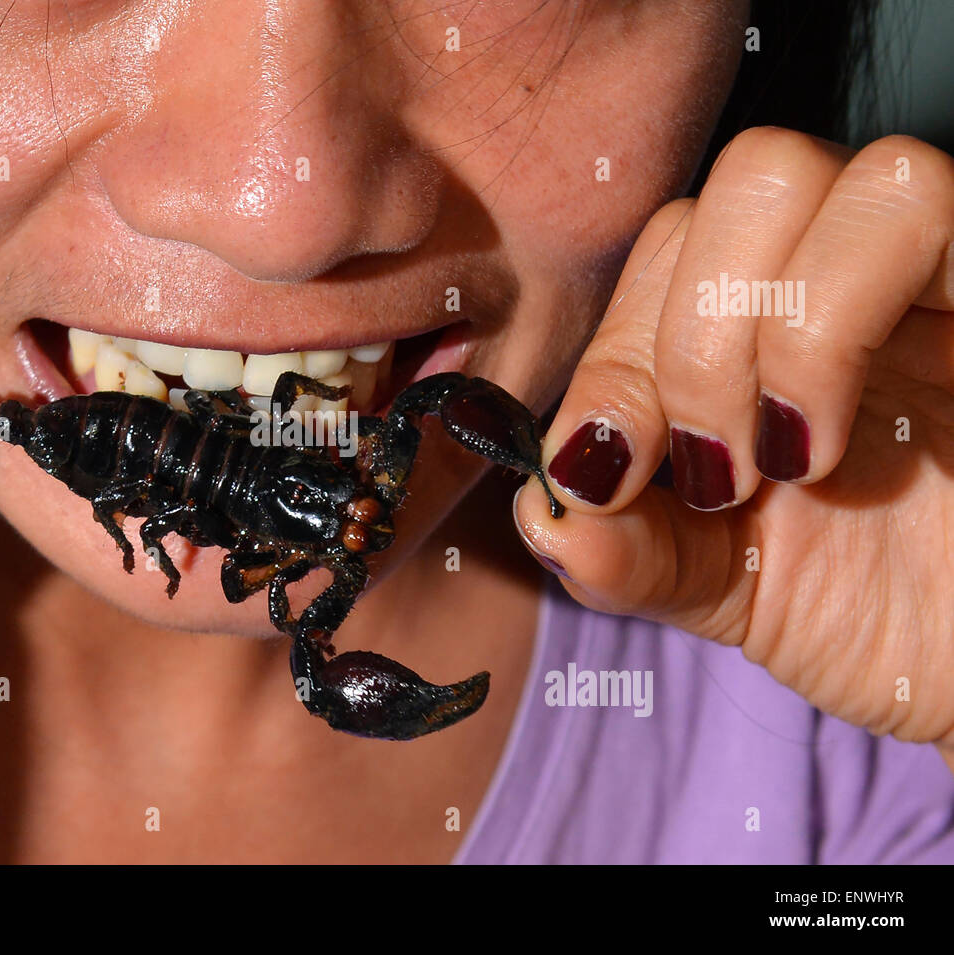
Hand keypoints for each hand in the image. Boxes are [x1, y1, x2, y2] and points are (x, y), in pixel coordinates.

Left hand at [513, 128, 953, 759]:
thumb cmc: (874, 611)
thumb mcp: (719, 585)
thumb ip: (623, 550)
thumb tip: (540, 513)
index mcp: (760, 320)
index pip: (660, 253)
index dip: (615, 356)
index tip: (607, 474)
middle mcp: (833, 267)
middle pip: (702, 196)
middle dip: (676, 344)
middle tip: (709, 477)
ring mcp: (916, 263)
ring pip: (778, 174)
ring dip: (740, 328)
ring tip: (779, 462)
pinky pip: (906, 207)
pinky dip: (822, 327)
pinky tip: (821, 446)